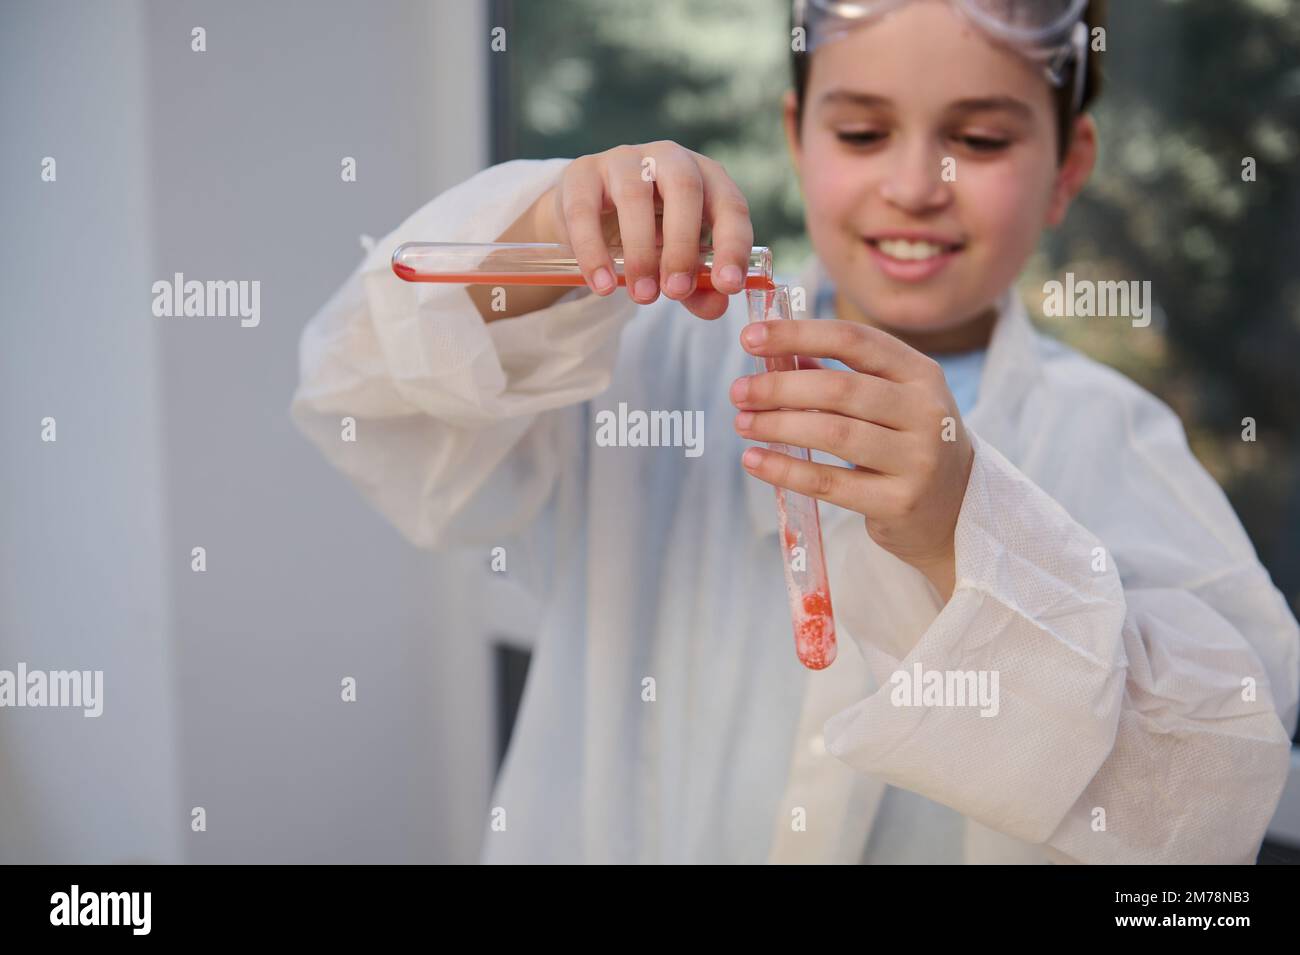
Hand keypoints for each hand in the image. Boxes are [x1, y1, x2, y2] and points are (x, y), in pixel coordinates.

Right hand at [536, 141, 753, 318]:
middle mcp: (669, 158)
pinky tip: (603, 285)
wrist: (591, 215)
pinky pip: (585, 210)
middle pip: (685, 189)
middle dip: (683, 246)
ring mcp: (624, 160)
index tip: (727, 285)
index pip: (730, 205)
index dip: (732, 245)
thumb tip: (715, 306)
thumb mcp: (677, 261)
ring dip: (641, 252)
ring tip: (642, 295)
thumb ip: (699, 286)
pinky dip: (594, 252)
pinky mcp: (582, 174)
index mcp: (705, 177)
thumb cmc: (649, 234)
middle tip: (676, 292)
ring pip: (634, 196)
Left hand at [730, 319, 974, 599]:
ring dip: (777, 426)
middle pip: (839, 389)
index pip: (854, 339)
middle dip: (779, 387)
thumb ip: (837, 376)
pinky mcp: (900, 501)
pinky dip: (785, 470)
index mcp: (920, 373)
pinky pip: (830, 483)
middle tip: (739, 392)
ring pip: (833, 433)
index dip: (798, 334)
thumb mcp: (889, 401)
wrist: (956, 510)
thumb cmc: (908, 445)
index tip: (750, 338)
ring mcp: (917, 459)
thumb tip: (774, 354)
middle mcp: (925, 411)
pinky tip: (755, 460)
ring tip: (742, 423)